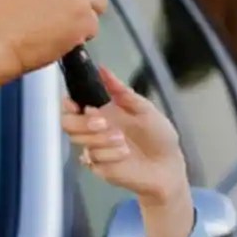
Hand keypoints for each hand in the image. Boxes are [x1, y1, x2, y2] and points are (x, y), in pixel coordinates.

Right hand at [61, 65, 188, 203]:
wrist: (168, 165)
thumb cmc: (158, 136)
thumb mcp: (144, 109)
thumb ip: (121, 91)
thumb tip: (102, 69)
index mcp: (102, 113)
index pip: (71, 106)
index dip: (68, 103)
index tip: (75, 104)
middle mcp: (94, 130)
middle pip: (67, 123)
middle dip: (83, 122)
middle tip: (103, 122)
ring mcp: (95, 149)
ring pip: (78, 141)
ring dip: (100, 138)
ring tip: (123, 141)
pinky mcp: (99, 167)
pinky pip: (91, 158)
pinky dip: (108, 154)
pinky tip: (125, 154)